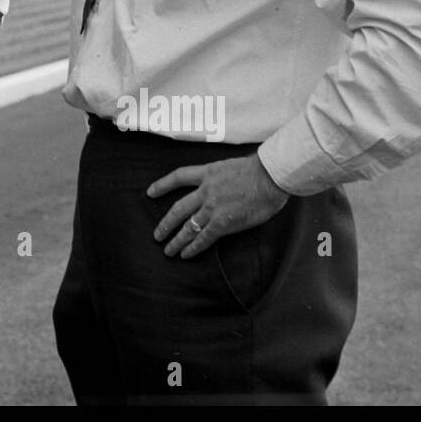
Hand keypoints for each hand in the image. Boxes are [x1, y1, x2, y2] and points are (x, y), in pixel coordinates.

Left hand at [147, 153, 289, 258]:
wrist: (270, 176)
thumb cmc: (260, 170)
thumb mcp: (231, 166)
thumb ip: (221, 177)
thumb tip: (220, 186)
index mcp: (207, 172)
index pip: (178, 177)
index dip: (162, 185)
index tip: (150, 192)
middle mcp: (205, 190)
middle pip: (178, 208)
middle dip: (166, 223)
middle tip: (157, 235)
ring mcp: (212, 207)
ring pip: (188, 226)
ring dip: (176, 240)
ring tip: (167, 250)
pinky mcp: (223, 222)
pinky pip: (204, 238)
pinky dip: (193, 247)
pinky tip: (185, 255)